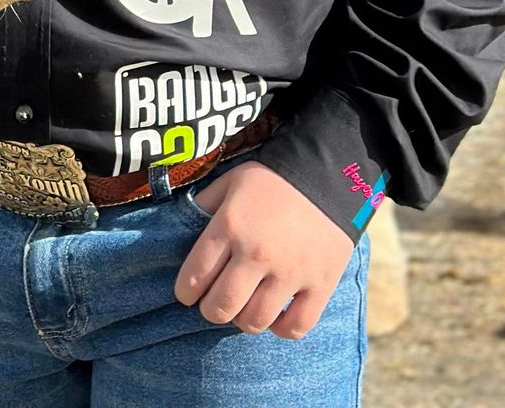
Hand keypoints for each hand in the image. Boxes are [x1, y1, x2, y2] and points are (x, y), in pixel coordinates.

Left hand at [173, 161, 354, 339]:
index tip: (188, 292)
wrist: (327, 175)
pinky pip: (294, 328)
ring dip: (243, 318)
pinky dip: (281, 328)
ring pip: (254, 322)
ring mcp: (290, 272)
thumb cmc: (271, 181)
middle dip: (211, 309)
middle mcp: (257, 253)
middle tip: (215, 300)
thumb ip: (203, 206)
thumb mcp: (230, 181)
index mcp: (230, 225)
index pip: (193, 277)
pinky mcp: (320, 286)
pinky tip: (275, 312)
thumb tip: (177, 229)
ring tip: (245, 304)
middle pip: (220, 307)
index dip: (185, 291)